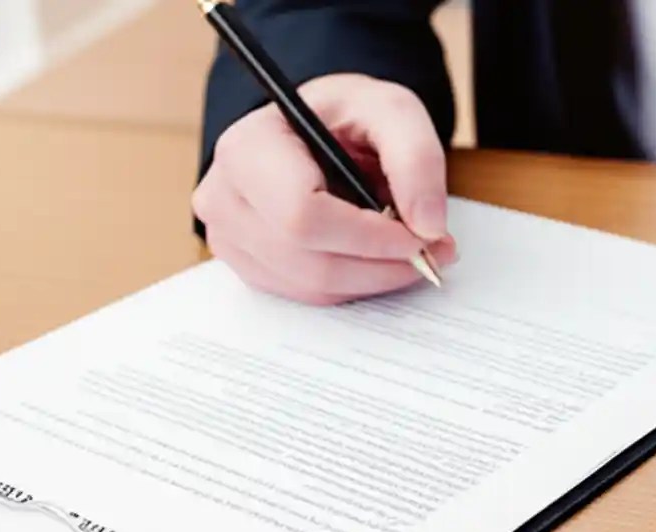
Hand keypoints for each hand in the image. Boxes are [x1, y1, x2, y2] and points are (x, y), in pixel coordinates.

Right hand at [193, 74, 456, 304]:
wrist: (316, 130)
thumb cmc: (346, 116)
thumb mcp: (392, 112)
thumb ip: (417, 159)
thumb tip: (428, 227)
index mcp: (248, 147)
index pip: (301, 214)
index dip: (368, 236)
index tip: (420, 237)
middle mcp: (224, 196)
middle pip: (307, 260)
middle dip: (379, 265)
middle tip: (431, 253)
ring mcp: (228, 237)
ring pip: (310, 285)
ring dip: (371, 279)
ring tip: (410, 253)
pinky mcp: (246, 265)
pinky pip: (306, 295)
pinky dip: (352, 284)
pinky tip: (373, 258)